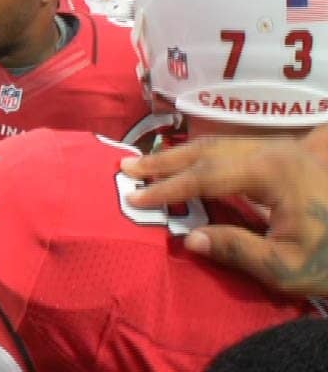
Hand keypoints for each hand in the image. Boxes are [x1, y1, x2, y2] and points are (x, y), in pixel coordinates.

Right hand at [121, 131, 327, 295]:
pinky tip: (186, 161)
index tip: (136, 201)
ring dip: (179, 155)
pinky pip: (234, 148)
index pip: (205, 177)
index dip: (167, 190)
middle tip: (126, 170)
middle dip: (164, 162)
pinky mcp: (286, 157)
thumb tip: (187, 237)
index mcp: (272, 172)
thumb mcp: (285, 267)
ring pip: (219, 145)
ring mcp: (282, 150)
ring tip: (145, 164)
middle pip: (207, 151)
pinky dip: (202, 155)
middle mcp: (274, 151)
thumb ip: (235, 249)